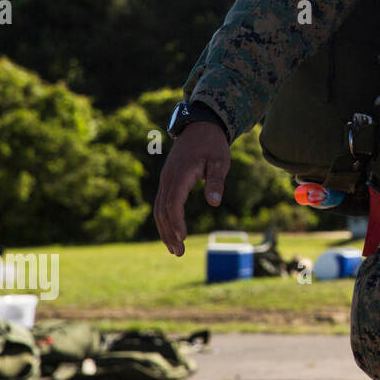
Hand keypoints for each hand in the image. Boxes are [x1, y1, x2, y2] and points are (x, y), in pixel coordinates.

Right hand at [154, 122, 230, 256]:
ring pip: (159, 209)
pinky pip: (162, 204)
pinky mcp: (168, 181)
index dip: (177, 222)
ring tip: (174, 250)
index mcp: (180, 174)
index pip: (174, 203)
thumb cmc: (213, 144)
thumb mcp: (220, 161)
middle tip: (178, 253)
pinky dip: (165, 220)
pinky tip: (172, 233)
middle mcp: (168, 178)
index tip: (183, 237)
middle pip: (162, 210)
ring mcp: (165, 179)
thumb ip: (217, 181)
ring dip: (165, 230)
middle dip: (169, 233)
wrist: (200, 126)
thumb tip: (214, 203)